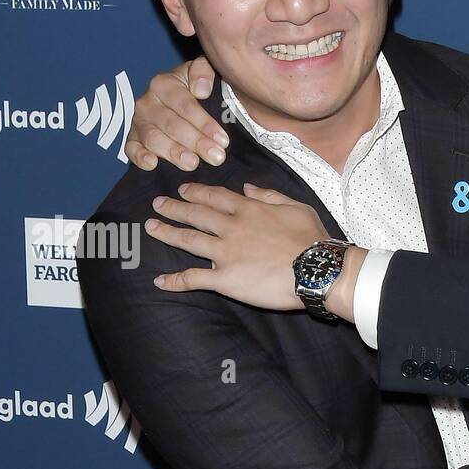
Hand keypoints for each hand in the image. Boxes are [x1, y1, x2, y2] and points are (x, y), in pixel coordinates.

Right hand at [125, 55, 227, 171]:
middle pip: (171, 125)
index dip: (204, 123)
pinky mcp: (132, 138)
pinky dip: (139, 157)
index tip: (222, 140)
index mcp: (164, 84)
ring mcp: (138, 122)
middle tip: (216, 156)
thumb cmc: (194, 87)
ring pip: (154, 139)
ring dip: (173, 152)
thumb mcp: (201, 71)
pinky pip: (131, 148)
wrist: (178, 98)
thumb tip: (200, 90)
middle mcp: (147, 102)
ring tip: (192, 163)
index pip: (185, 105)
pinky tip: (153, 164)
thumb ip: (203, 71)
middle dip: (195, 142)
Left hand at [146, 182, 338, 309]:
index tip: (183, 189)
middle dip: (174, 207)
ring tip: (151, 228)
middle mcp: (231, 228)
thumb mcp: (296, 206)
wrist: (316, 269)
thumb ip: (269, 195)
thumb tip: (247, 186)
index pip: (215, 196)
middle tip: (157, 204)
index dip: (196, 192)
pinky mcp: (224, 279)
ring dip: (167, 233)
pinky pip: (194, 279)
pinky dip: (175, 280)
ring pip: (188, 240)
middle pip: (195, 214)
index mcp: (248, 210)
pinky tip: (160, 282)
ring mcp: (225, 253)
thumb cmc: (312, 238)